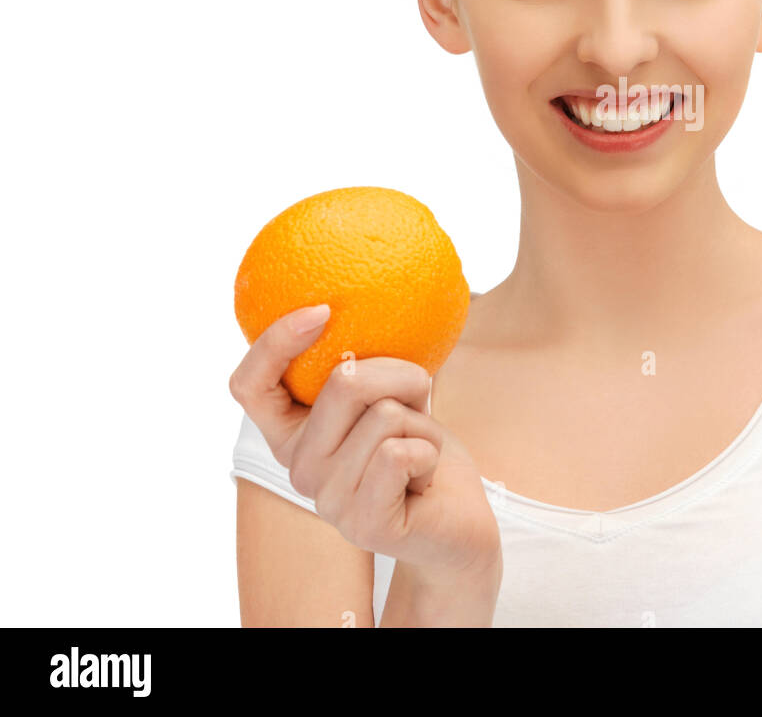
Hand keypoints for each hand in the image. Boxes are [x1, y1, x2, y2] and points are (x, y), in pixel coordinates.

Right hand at [229, 305, 501, 586]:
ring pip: (383, 414)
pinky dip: (429, 450)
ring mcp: (327, 499)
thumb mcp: (392, 393)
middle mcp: (298, 467)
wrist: (458, 520)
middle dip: (403, 376)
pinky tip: (425, 476)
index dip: (274, 342)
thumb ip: (367, 361)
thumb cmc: (421, 445)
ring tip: (419, 451)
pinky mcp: (363, 523)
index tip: (322, 309)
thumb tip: (365, 292)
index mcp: (293, 431)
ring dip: (422, 424)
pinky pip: (401, 452)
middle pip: (345, 380)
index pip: (249, 384)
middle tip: (416, 404)